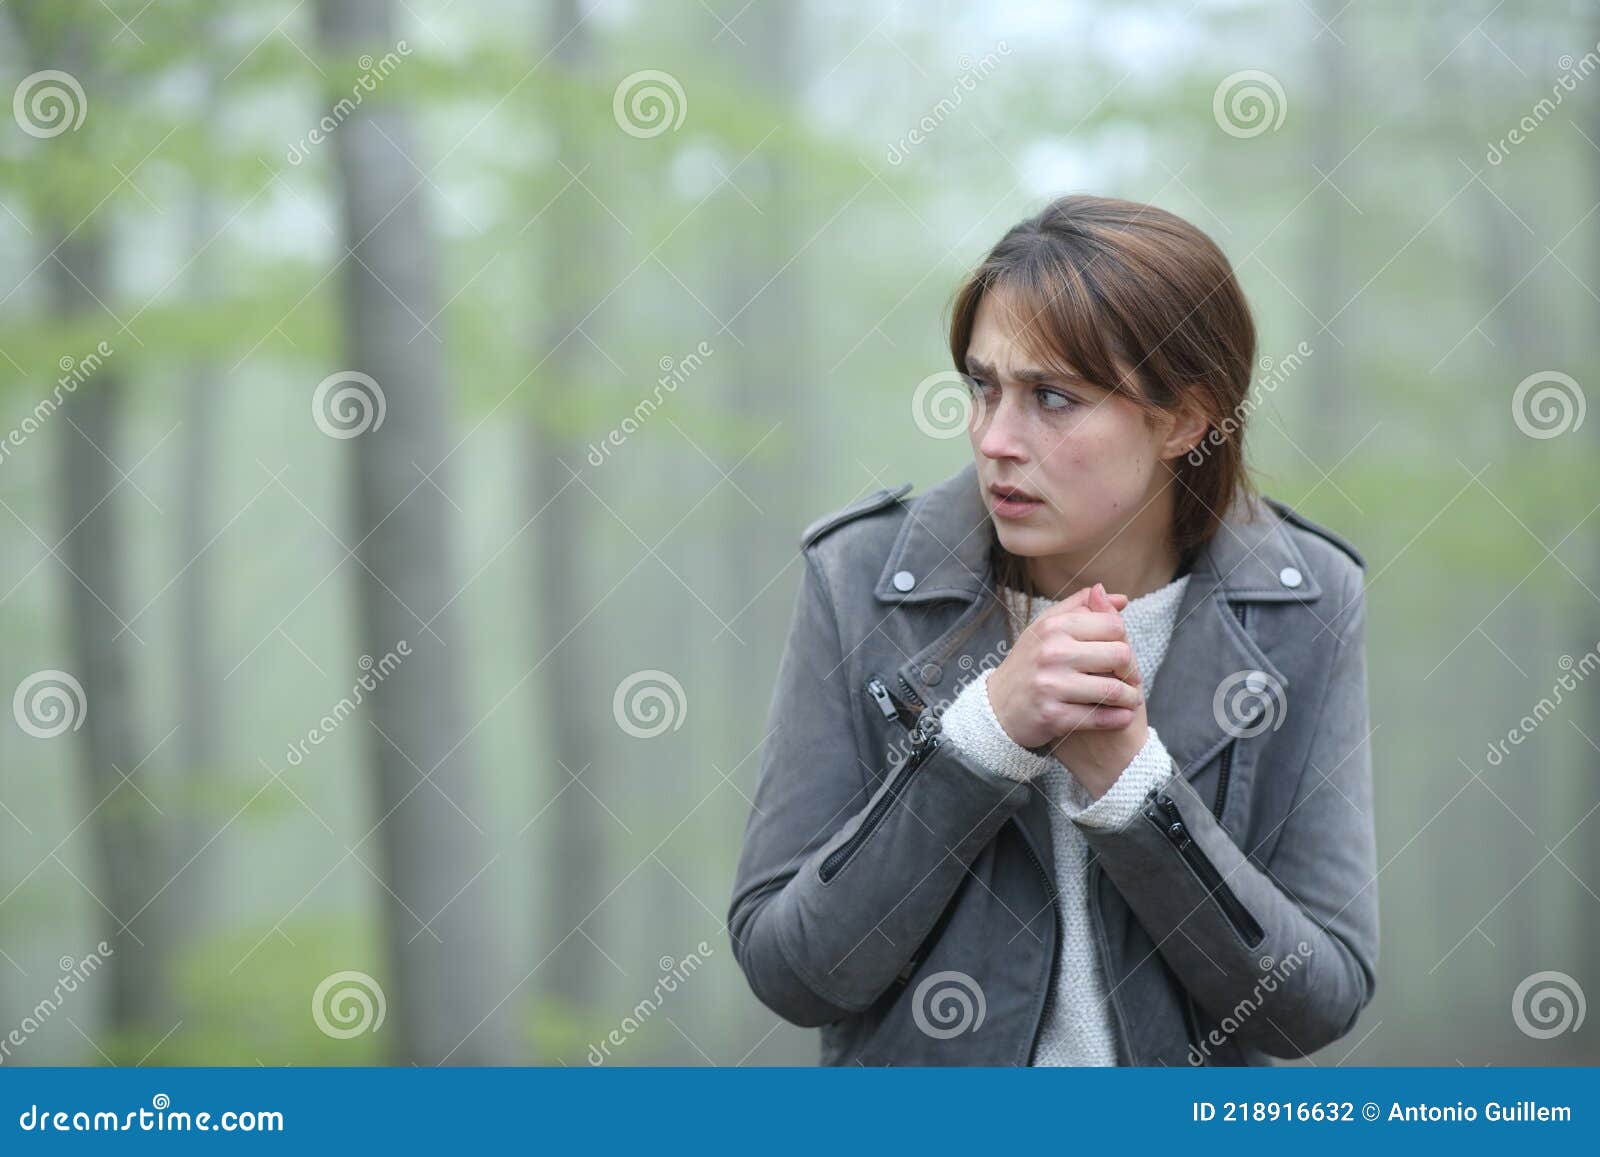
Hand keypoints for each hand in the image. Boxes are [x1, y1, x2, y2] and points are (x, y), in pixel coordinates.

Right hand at [986, 581, 1142, 751]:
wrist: (997, 706)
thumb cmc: (1030, 663)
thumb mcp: (1048, 627)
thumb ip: (1083, 607)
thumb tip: (1122, 599)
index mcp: (1054, 626)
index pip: (1113, 626)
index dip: (1126, 641)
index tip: (1124, 657)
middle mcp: (1051, 652)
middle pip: (1120, 655)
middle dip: (1132, 671)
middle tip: (1131, 680)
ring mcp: (1051, 685)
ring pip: (1114, 689)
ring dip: (1130, 698)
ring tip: (1131, 700)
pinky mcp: (1052, 715)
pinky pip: (1099, 717)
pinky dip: (1117, 719)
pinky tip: (1122, 717)